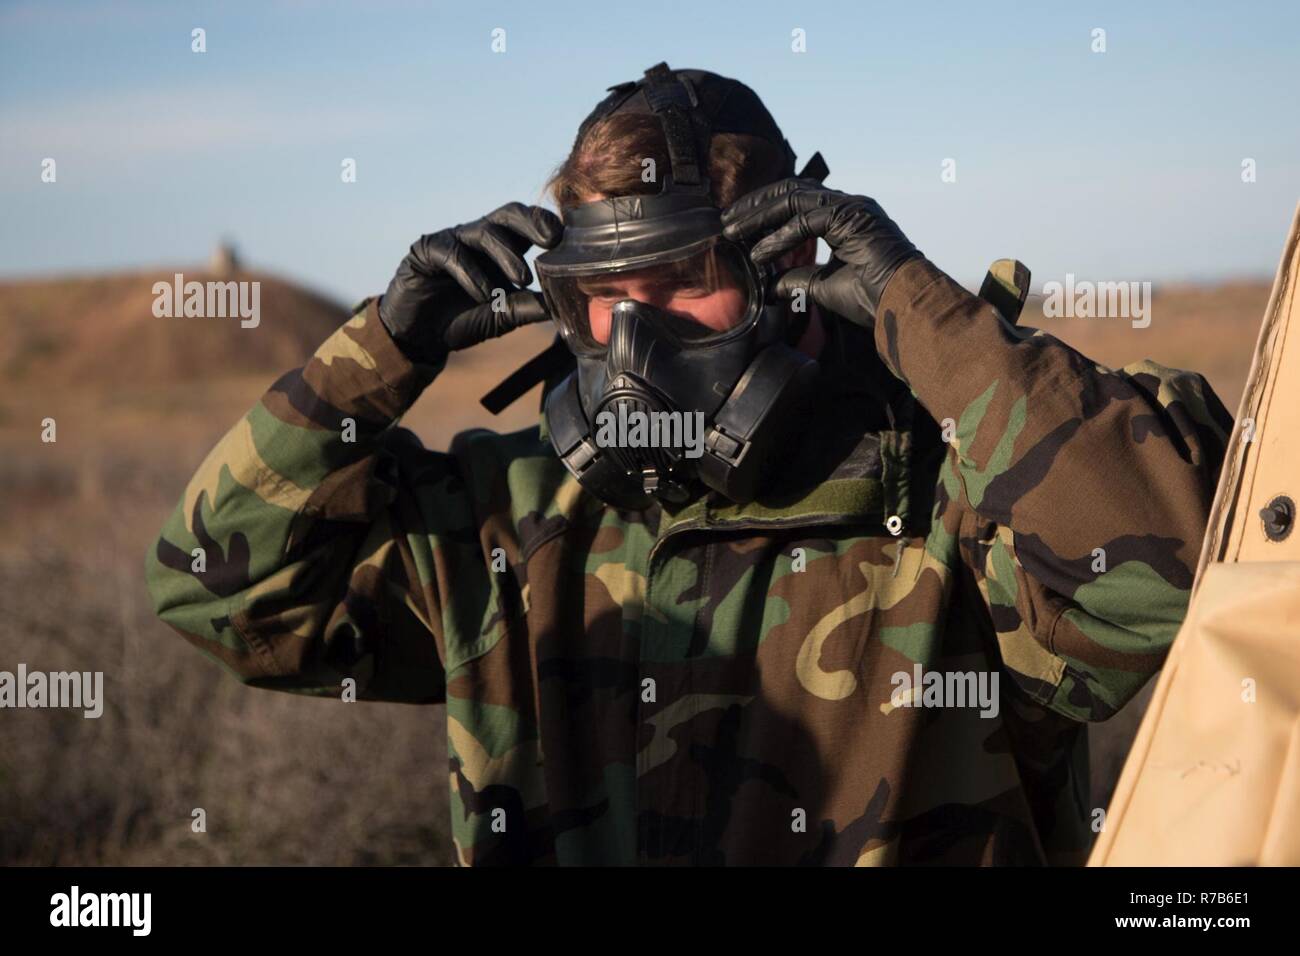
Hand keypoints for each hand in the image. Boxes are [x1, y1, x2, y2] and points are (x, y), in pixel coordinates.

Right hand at [378, 202, 562, 362]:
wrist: (421, 338)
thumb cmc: (464, 320)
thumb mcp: (503, 317)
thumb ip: (529, 308)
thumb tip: (563, 307)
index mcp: (500, 247)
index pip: (527, 224)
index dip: (546, 225)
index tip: (565, 239)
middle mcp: (477, 237)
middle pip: (508, 214)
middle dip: (532, 223)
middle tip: (551, 240)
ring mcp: (452, 240)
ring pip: (483, 232)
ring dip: (506, 256)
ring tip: (521, 281)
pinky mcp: (426, 250)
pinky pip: (453, 253)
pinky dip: (472, 274)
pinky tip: (483, 294)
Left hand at [720, 178, 920, 327]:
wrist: (904, 307)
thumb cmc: (873, 299)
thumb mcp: (823, 287)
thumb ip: (797, 280)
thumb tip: (771, 287)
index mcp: (844, 218)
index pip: (796, 202)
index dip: (764, 213)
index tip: (737, 230)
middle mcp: (848, 205)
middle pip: (791, 190)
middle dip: (755, 205)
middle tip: (726, 222)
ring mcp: (852, 206)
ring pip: (794, 196)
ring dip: (760, 213)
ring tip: (733, 231)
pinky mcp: (852, 216)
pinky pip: (806, 218)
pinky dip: (780, 236)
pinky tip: (760, 253)